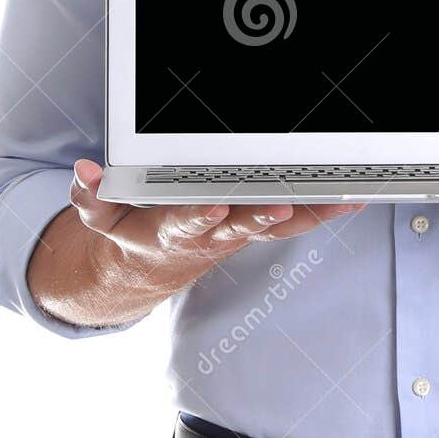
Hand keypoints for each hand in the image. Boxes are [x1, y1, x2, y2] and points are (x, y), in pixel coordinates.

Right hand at [62, 160, 363, 301]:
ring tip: (341, 198)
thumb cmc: (136, 232)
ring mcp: (240, 230)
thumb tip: (85, 171)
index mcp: (173, 229)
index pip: (186, 220)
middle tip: (281, 208)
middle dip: (260, 216)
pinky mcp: (259, 225)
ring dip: (309, 213)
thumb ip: (92, 199)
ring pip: (277, 224)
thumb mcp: (104, 220)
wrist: (157, 266)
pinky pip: (296, 219)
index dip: (201, 215)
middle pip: (240, 224)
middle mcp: (213, 231)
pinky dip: (323, 209)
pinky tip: (353, 196)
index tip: (215, 206)